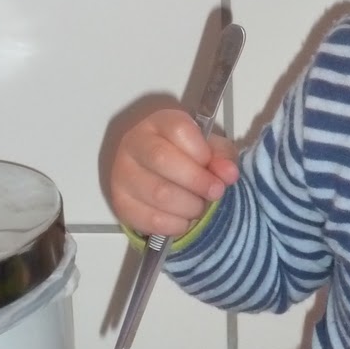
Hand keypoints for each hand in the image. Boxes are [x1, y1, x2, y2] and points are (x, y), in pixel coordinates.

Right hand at [110, 108, 238, 237]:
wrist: (157, 178)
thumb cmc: (188, 158)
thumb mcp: (210, 150)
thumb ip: (222, 157)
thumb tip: (229, 174)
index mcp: (159, 123)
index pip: (179, 130)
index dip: (202, 153)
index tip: (214, 168)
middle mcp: (134, 143)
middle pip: (163, 159)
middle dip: (197, 182)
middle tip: (215, 193)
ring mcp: (122, 174)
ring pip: (158, 193)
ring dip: (189, 206)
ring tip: (199, 207)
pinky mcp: (120, 203)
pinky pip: (151, 219)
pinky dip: (176, 225)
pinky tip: (184, 220)